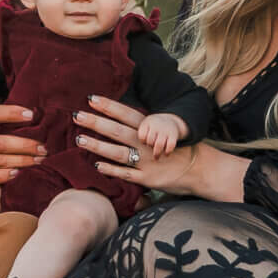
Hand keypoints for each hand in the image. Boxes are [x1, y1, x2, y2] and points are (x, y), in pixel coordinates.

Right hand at [0, 103, 44, 184]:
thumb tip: (28, 109)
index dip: (13, 114)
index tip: (32, 114)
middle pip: (2, 143)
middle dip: (26, 146)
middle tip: (44, 148)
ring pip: (0, 161)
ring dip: (22, 161)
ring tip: (39, 160)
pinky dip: (3, 176)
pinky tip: (18, 173)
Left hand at [77, 95, 200, 193]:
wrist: (201, 169)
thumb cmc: (179, 149)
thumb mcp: (164, 134)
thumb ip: (143, 128)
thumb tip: (121, 119)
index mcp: (151, 129)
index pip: (126, 114)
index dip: (109, 106)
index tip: (91, 98)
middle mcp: (146, 144)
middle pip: (117, 131)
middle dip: (96, 122)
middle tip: (76, 115)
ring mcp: (146, 161)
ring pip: (118, 152)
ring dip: (97, 146)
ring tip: (79, 139)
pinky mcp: (148, 179)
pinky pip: (126, 175)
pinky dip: (111, 170)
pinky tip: (96, 166)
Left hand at [135, 112, 184, 158]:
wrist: (170, 121)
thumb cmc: (153, 127)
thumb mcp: (146, 126)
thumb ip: (142, 135)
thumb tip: (139, 151)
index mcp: (148, 123)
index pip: (142, 136)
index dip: (143, 141)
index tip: (145, 142)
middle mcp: (156, 125)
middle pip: (150, 141)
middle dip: (150, 146)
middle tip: (151, 147)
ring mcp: (165, 130)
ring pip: (159, 144)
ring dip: (157, 153)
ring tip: (156, 157)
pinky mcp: (173, 135)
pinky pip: (170, 145)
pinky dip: (167, 152)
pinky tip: (166, 154)